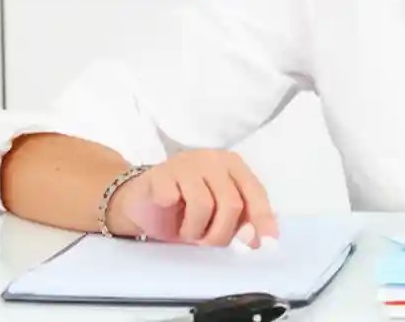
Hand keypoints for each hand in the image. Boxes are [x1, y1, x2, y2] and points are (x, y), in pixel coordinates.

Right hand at [105, 149, 278, 248]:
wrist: (139, 202)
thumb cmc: (184, 209)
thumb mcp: (218, 215)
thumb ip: (241, 221)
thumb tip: (258, 240)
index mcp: (234, 165)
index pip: (255, 192)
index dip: (262, 220)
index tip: (265, 245)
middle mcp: (213, 159)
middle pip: (231, 203)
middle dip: (221, 233)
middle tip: (206, 243)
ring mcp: (186, 163)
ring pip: (204, 204)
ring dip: (195, 230)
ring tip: (186, 231)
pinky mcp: (161, 173)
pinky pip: (173, 199)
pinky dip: (173, 218)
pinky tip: (169, 216)